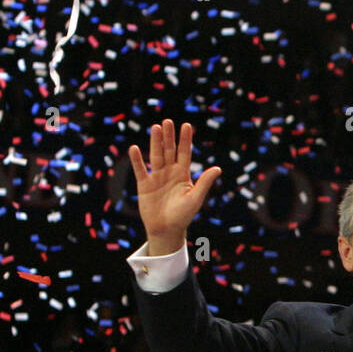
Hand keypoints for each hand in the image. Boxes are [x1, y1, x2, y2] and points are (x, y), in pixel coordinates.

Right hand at [128, 119, 220, 249]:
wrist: (167, 230)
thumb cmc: (183, 216)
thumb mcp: (195, 198)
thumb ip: (204, 182)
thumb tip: (218, 168)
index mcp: (182, 175)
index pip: (184, 153)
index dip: (185, 140)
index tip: (186, 125)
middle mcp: (169, 172)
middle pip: (169, 150)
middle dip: (169, 136)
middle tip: (167, 121)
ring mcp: (156, 177)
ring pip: (156, 156)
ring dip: (155, 142)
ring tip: (155, 128)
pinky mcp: (144, 185)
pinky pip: (140, 170)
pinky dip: (137, 160)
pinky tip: (134, 148)